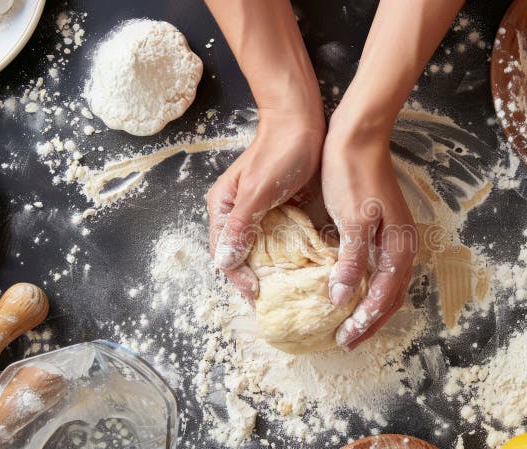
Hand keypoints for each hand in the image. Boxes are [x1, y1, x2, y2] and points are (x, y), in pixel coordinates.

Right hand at [207, 111, 324, 301]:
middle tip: (273, 302)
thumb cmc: (278, 153)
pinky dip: (288, 256)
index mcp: (223, 208)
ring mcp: (259, 214)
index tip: (258, 295)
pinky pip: (280, 241)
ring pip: (260, 251)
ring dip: (271, 271)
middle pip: (239, 256)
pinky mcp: (280, 211)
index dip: (239, 278)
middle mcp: (236, 214)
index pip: (223, 254)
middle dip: (253, 279)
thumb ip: (241, 227)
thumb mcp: (257, 192)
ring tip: (287, 293)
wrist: (303, 123)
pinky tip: (301, 270)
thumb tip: (225, 263)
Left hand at [322, 109, 417, 350]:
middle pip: (391, 295)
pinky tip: (350, 288)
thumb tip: (342, 299)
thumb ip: (350, 259)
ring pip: (387, 283)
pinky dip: (367, 285)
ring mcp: (394, 235)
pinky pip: (378, 267)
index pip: (385, 296)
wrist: (358, 135)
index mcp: (398, 245)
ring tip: (350, 323)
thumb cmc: (352, 174)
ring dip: (371, 306)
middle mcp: (402, 244)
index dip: (366, 321)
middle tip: (347, 341)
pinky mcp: (381, 227)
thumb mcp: (352, 217)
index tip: (345, 339)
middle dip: (370, 321)